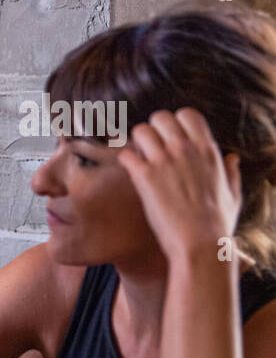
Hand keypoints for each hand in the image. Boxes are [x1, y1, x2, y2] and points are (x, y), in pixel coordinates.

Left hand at [118, 108, 242, 264]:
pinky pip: (126, 154)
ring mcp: (164, 160)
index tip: (171, 138)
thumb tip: (232, 158)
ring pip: (140, 130)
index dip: (175, 123)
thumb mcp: (232, 194)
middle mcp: (185, 149)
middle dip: (153, 130)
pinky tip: (131, 173)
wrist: (199, 243)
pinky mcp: (145, 176)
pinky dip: (125, 161)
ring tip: (139, 159)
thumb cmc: (217, 223)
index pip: (187, 114)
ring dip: (136, 143)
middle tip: (150, 148)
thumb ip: (231, 172)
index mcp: (208, 150)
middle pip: (160, 117)